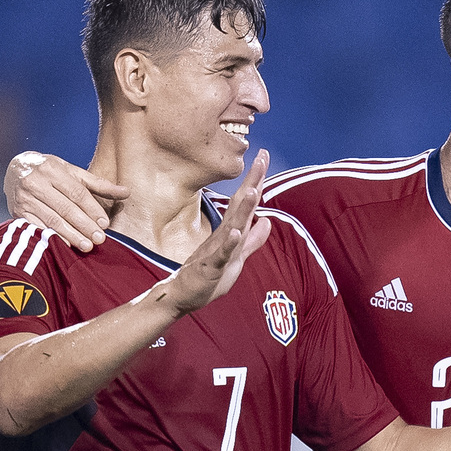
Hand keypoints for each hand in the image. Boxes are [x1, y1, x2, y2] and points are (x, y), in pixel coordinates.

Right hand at [4, 151, 128, 251]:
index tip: (105, 223)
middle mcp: (36, 182)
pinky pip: (37, 227)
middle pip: (65, 208)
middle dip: (84, 225)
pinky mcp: (18, 212)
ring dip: (71, 235)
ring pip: (52, 220)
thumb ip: (98, 184)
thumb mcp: (72, 172)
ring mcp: (25, 198)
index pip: (76, 193)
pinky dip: (52, 237)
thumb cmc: (50, 171)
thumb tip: (126, 192)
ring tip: (87, 246)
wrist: (16, 169)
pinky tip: (66, 245)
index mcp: (52, 169)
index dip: (92, 209)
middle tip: (99, 239)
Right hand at [158, 151, 273, 314]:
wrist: (183, 294)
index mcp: (231, 231)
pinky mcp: (210, 266)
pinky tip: (236, 232)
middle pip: (241, 205)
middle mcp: (224, 235)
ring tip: (253, 190)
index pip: (247, 202)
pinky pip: (220, 254)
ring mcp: (216, 249)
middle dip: (252, 182)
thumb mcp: (237, 257)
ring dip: (243, 209)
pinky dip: (229, 243)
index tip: (264, 156)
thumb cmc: (209, 276)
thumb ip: (253, 240)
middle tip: (261, 158)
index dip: (257, 181)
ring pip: (232, 226)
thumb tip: (267, 222)